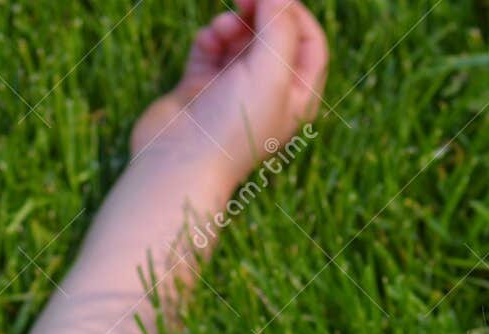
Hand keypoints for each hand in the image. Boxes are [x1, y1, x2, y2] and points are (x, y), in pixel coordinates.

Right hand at [128, 0, 327, 184]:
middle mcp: (268, 94)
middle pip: (275, 35)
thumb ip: (280, 24)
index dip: (295, 13)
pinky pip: (210, 49)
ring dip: (232, 24)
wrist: (178, 164)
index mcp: (296, 98)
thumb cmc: (232, 127)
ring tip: (221, 29)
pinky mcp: (200, 88)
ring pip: (241, 38)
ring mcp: (232, 90)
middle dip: (261, 13)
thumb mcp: (272, 72)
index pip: (310, 43)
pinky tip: (207, 41)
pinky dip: (209, 38)